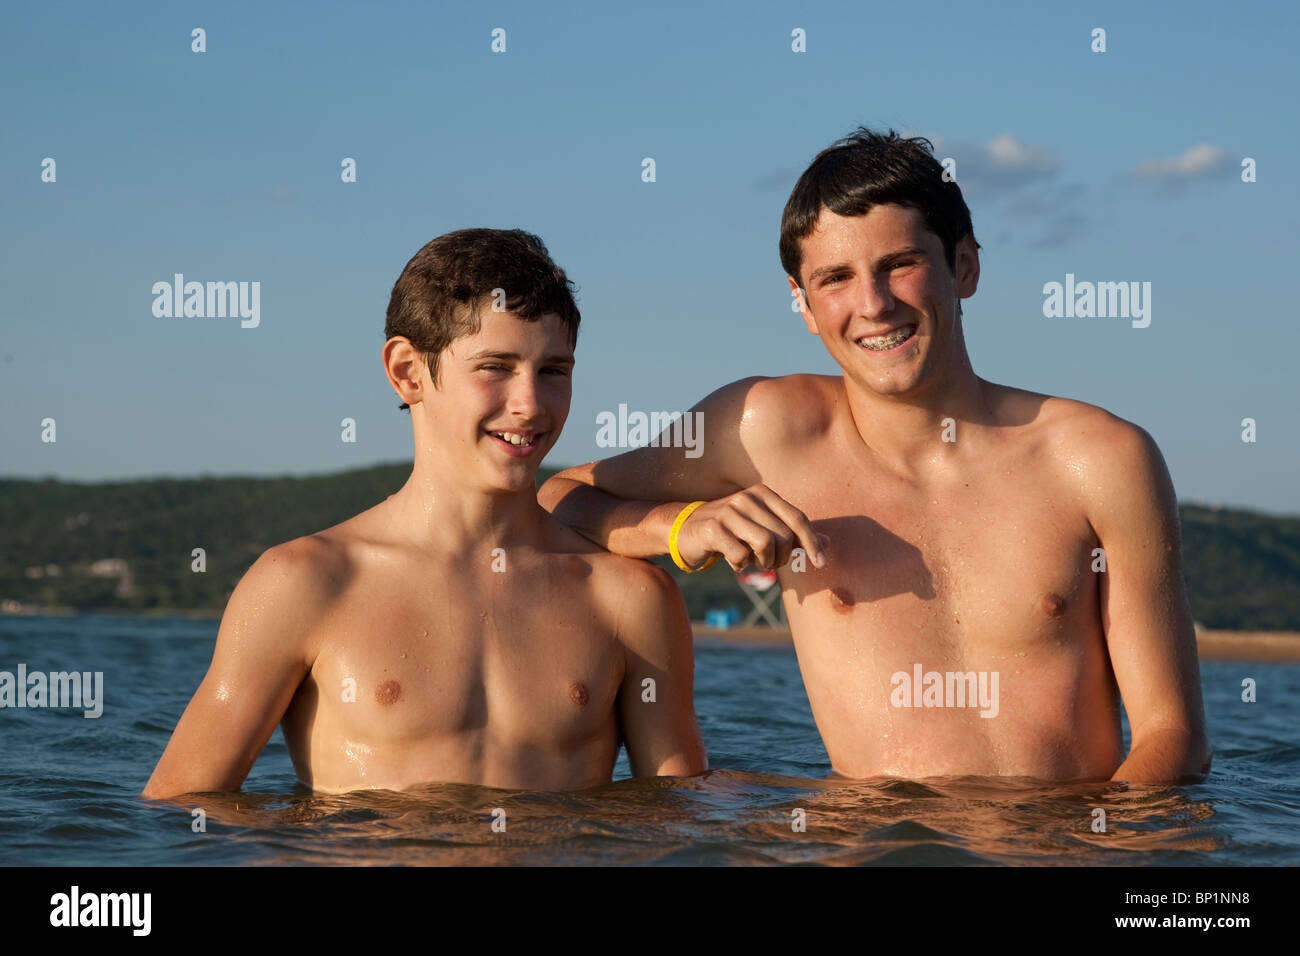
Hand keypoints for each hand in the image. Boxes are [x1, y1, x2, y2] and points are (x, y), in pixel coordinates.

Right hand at [675, 484, 826, 571]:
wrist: (684, 528)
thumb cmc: (731, 531)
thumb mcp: (763, 528)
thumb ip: (794, 536)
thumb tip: (829, 545)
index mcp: (763, 493)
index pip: (798, 518)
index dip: (812, 542)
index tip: (820, 563)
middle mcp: (747, 497)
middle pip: (784, 536)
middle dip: (782, 558)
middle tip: (770, 563)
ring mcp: (729, 511)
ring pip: (765, 545)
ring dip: (763, 563)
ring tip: (753, 562)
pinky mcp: (713, 528)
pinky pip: (740, 556)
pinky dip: (740, 565)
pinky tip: (732, 560)